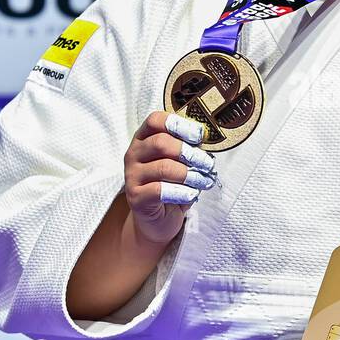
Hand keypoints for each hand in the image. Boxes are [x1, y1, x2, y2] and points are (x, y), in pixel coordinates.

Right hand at [122, 111, 217, 245]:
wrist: (159, 218)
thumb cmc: (173, 185)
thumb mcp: (182, 163)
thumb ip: (189, 148)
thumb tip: (206, 139)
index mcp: (144, 138)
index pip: (156, 120)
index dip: (179, 125)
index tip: (199, 137)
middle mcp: (133, 154)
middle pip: (161, 142)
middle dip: (189, 153)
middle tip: (207, 164)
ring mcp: (132, 175)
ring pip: (163, 167)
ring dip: (190, 175)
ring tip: (204, 182)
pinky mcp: (135, 197)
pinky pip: (159, 190)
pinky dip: (181, 192)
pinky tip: (191, 195)